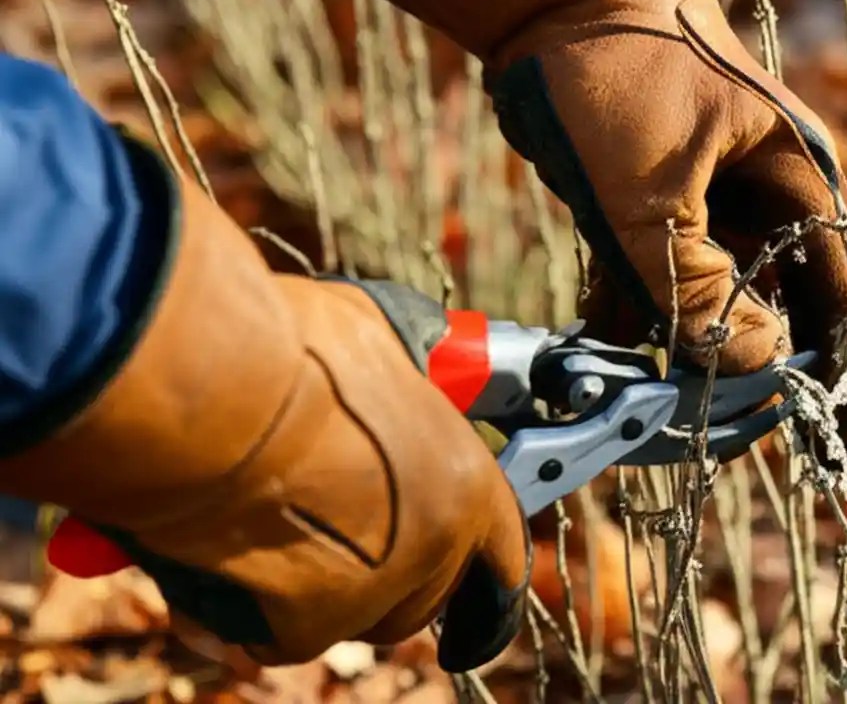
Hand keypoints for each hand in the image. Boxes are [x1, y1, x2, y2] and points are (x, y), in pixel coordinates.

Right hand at [1, 131, 530, 670]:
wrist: (214, 387)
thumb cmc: (289, 349)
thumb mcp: (374, 341)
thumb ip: (402, 375)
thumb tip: (400, 356)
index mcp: (467, 478)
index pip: (503, 545)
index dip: (487, 560)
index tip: (475, 576)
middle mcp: (437, 543)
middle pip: (431, 590)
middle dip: (398, 572)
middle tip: (352, 535)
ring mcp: (376, 588)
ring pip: (367, 617)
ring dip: (337, 592)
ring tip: (290, 537)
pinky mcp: (309, 620)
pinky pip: (291, 635)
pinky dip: (266, 612)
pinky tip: (242, 566)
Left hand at [378, 0, 846, 462]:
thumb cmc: (613, 70)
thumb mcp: (646, 191)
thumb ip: (692, 288)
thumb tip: (748, 367)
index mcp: (797, 186)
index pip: (842, 305)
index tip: (846, 456)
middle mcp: (767, 199)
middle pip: (781, 312)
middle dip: (754, 375)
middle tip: (729, 437)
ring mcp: (715, 201)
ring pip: (716, 300)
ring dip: (683, 345)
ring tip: (645, 395)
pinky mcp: (664, 201)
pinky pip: (666, 275)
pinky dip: (637, 309)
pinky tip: (601, 337)